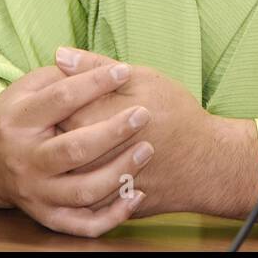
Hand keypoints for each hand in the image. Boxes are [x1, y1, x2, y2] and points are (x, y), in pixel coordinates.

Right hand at [0, 59, 154, 236]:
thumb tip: (79, 56)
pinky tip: (136, 195)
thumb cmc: (17, 116)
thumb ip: (58, 75)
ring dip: (120, 173)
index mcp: (17, 122)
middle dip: (113, 132)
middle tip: (144, 114)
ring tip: (147, 150)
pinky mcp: (47, 216)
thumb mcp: (27, 88)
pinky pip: (83, 224)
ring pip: (83, 191)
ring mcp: (35, 193)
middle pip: (74, 150)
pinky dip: (112, 216)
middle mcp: (25, 161)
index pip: (61, 99)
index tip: (124, 72)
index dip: (94, 83)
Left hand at [54, 47, 257, 223]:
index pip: (53, 105)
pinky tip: (87, 167)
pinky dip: (77, 182)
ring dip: (62, 156)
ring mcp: (95, 182)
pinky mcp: (104, 202)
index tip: (63, 90)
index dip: (55, 95)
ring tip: (78, 140)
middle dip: (53, 127)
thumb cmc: (177, 115)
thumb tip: (59, 54)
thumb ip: (96, 67)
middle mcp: (89, 154)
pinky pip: (79, 196)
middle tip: (65, 117)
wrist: (206, 164)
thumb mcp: (142, 79)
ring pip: (61, 170)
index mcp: (93, 118)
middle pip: (52, 139)